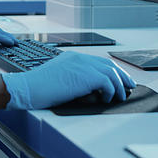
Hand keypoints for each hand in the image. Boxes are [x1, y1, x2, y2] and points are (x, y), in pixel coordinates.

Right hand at [1, 51, 135, 109]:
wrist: (27, 88)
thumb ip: (75, 80)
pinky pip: (107, 83)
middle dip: (122, 76)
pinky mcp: (85, 76)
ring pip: (111, 73)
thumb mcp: (59, 79)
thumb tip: (91, 90)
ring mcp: (83, 65)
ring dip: (119, 86)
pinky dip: (111, 92)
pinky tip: (108, 99)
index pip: (99, 62)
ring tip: (121, 97)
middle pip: (109, 65)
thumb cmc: (38, 88)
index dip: (112, 71)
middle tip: (129, 87)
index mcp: (73, 57)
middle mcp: (79, 58)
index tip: (119, 80)